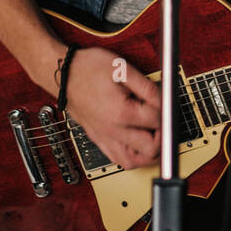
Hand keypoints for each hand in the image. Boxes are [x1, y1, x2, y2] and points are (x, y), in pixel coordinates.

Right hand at [61, 47, 160, 170]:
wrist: (63, 74)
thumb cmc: (89, 69)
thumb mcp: (122, 69)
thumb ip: (146, 86)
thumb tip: (164, 99)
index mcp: (121, 112)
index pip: (157, 121)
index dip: (167, 111)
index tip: (167, 103)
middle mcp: (113, 130)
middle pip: (150, 149)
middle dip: (163, 136)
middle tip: (162, 122)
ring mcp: (104, 137)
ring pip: (133, 162)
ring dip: (148, 153)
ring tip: (152, 136)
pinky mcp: (98, 139)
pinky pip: (117, 159)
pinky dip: (131, 156)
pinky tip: (135, 143)